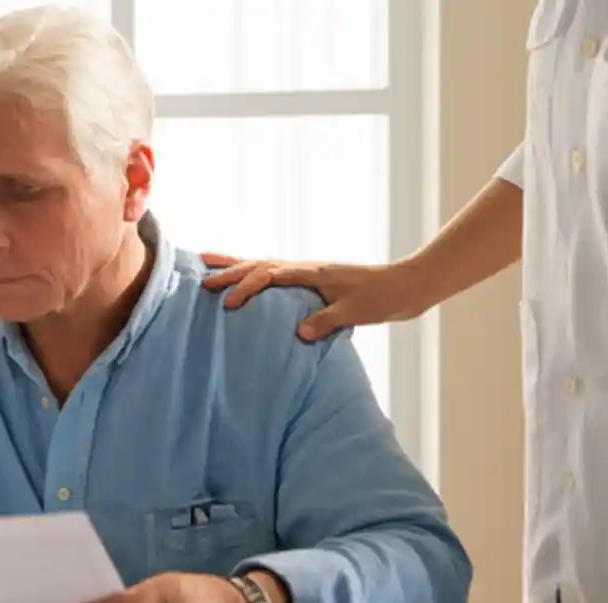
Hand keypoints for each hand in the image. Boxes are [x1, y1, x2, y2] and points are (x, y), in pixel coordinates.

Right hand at [201, 253, 427, 341]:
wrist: (407, 286)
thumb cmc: (384, 298)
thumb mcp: (356, 312)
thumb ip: (327, 320)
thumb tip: (299, 333)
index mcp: (313, 273)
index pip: (271, 275)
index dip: (247, 287)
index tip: (229, 304)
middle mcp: (307, 268)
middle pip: (260, 264)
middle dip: (229, 271)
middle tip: (200, 278)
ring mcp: (309, 272)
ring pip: (264, 264)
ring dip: (237, 266)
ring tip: (209, 265)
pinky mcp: (313, 281)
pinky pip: (275, 275)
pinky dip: (255, 275)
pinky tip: (246, 281)